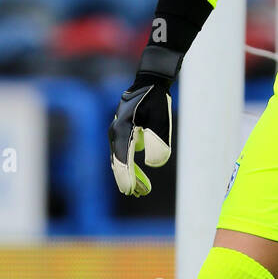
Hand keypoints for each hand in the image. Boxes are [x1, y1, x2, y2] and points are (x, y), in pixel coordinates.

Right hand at [108, 78, 172, 195]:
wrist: (150, 83)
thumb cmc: (156, 101)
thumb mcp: (160, 121)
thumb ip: (158, 142)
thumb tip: (154, 164)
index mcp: (122, 130)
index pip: (123, 159)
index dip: (127, 177)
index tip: (131, 191)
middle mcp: (115, 132)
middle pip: (120, 162)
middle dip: (128, 179)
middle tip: (138, 195)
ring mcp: (116, 132)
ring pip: (121, 159)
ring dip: (130, 174)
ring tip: (142, 190)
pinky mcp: (122, 132)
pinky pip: (124, 152)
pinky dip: (130, 165)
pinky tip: (138, 175)